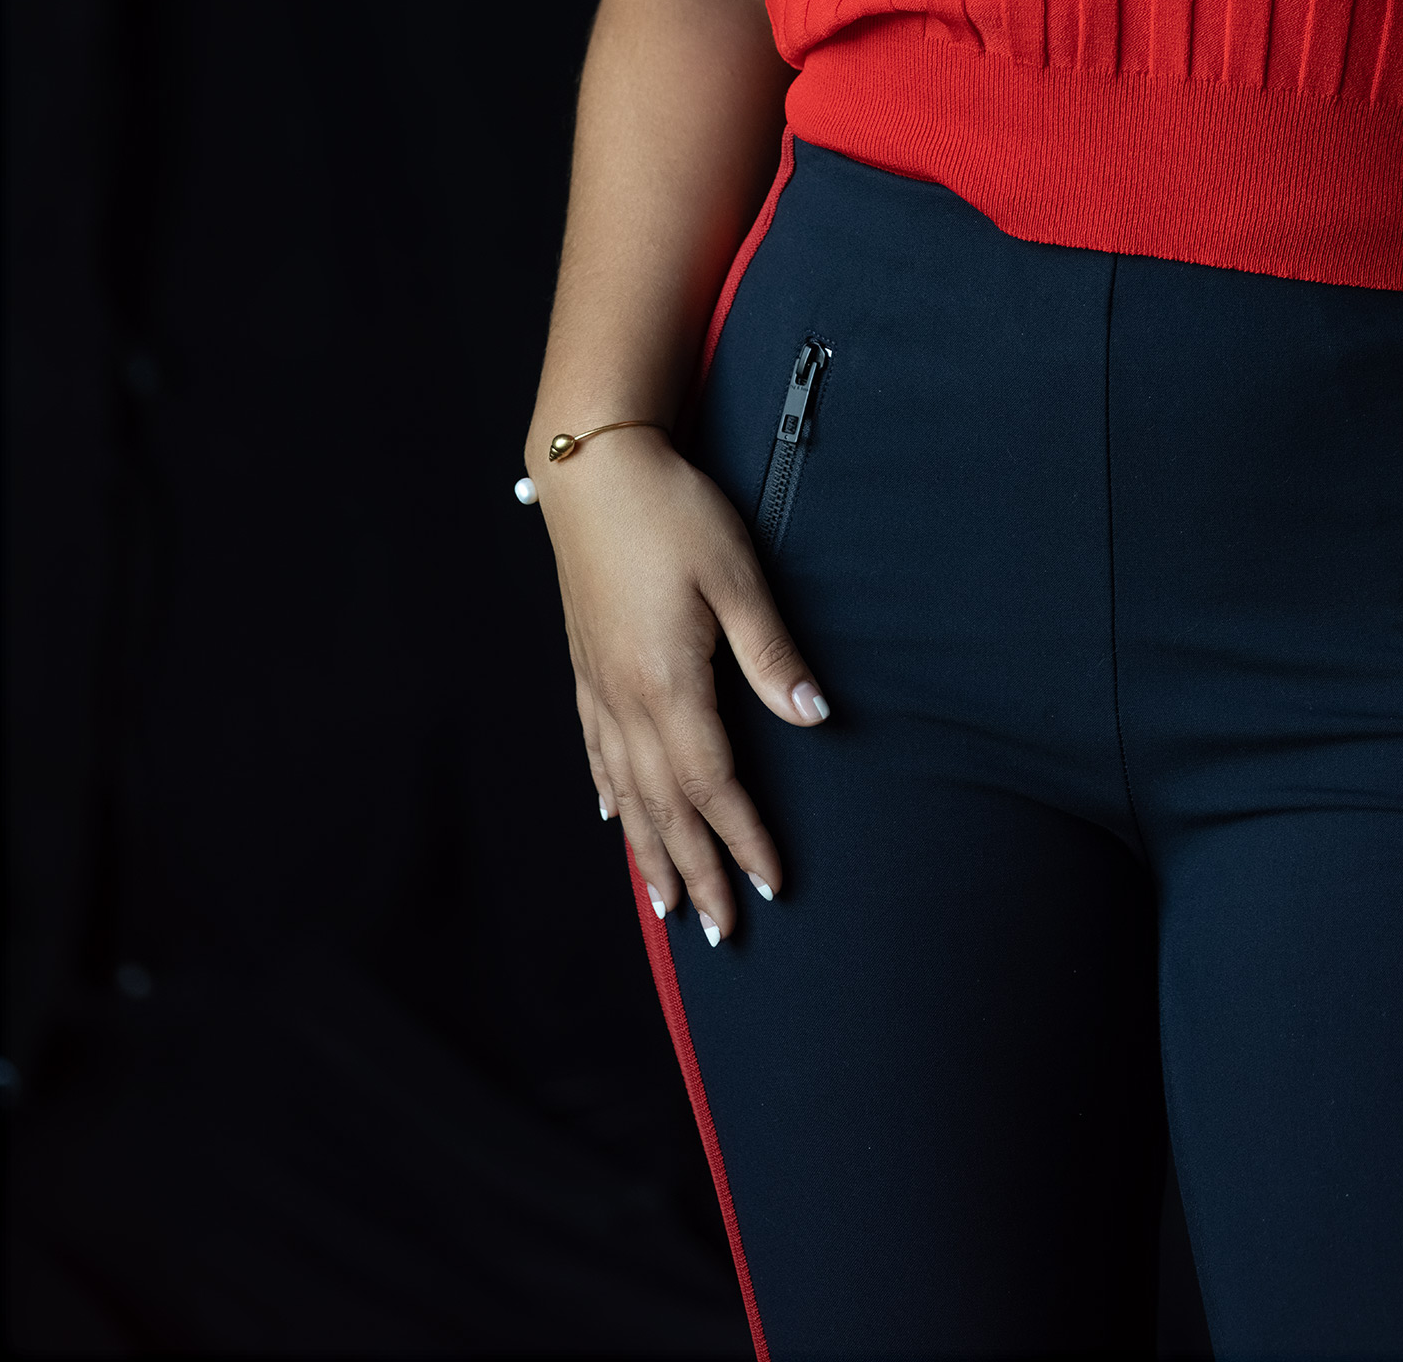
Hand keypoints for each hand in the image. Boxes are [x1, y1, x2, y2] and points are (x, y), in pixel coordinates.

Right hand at [537, 426, 828, 944]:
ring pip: (625, 792)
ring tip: (667, 904)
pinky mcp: (586, 665)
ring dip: (649, 851)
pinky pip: (596, 750)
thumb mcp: (735, 577)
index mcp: (667, 685)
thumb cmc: (670, 513)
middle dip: (695, 872)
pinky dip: (610, 794)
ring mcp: (599, 685)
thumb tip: (815, 718)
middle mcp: (626, 699)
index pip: (712, 785)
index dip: (742, 839)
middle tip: (719, 932)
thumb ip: (772, 654)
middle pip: (664, 807)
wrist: (593, 471)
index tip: (770, 885)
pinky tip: (613, 816)